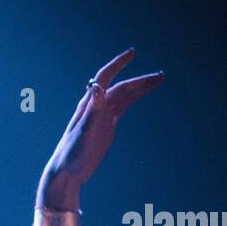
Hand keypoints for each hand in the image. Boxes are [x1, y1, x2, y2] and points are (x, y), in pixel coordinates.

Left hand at [40, 48, 163, 203]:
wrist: (66, 173)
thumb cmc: (71, 154)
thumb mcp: (83, 133)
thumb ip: (92, 111)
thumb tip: (96, 87)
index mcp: (88, 105)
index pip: (104, 78)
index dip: (118, 64)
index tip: (132, 53)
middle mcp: (95, 107)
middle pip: (121, 88)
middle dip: (140, 81)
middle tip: (161, 77)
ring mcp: (101, 117)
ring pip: (124, 96)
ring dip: (140, 88)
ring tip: (159, 80)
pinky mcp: (106, 127)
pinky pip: (122, 108)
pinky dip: (133, 99)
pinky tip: (142, 94)